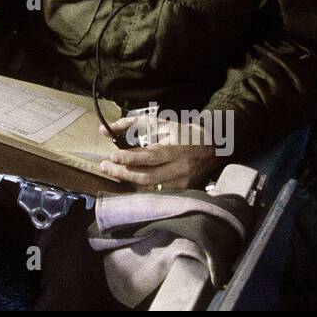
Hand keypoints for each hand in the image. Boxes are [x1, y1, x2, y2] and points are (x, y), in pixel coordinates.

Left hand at [99, 114, 223, 189]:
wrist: (212, 148)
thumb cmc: (181, 133)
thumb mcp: (159, 123)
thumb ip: (131, 125)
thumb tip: (105, 130)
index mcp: (175, 149)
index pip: (150, 156)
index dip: (130, 158)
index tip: (112, 156)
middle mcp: (179, 168)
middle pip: (146, 177)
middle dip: (123, 173)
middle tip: (105, 167)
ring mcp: (181, 183)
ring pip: (150, 188)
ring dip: (128, 181)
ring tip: (113, 173)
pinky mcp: (182, 191)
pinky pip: (157, 193)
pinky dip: (140, 188)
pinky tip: (128, 182)